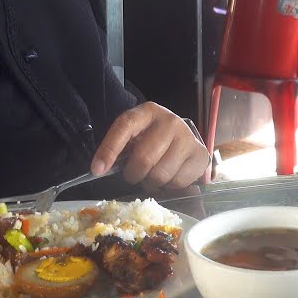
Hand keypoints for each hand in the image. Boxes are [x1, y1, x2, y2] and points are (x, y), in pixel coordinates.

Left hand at [91, 102, 209, 188]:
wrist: (183, 137)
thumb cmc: (152, 138)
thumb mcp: (135, 134)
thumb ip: (121, 147)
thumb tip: (100, 169)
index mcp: (148, 112)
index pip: (124, 127)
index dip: (109, 149)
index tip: (97, 170)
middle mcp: (170, 121)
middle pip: (144, 158)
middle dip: (133, 174)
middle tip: (134, 175)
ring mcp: (187, 138)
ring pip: (160, 174)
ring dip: (151, 182)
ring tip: (152, 175)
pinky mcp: (200, 155)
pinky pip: (177, 182)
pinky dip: (169, 186)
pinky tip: (169, 176)